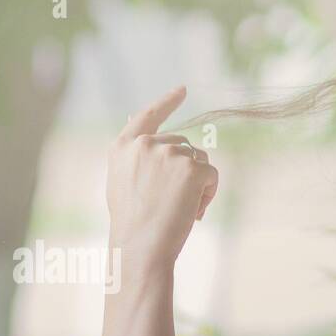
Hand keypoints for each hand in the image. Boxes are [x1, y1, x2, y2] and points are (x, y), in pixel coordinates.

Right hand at [106, 85, 218, 276]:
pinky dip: (210, 193)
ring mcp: (169, 153)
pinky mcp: (191, 167)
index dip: (167, 102)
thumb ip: (135, 157)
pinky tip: (194, 210)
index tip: (183, 89)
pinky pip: (212, 174)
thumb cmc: (132, 223)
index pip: (148, 115)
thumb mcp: (122, 182)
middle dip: (187, 171)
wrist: (140, 245)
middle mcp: (146, 143)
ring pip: (199, 159)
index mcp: (123, 146)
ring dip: (198, 184)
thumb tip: (146, 131)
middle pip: (183, 145)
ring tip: (183, 210)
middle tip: (176, 203)